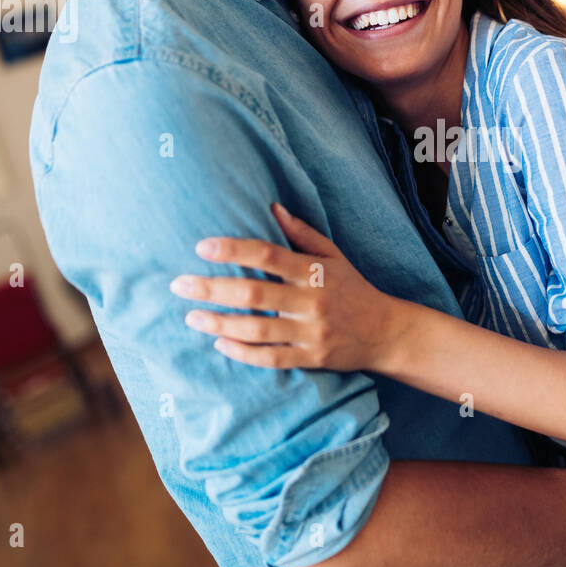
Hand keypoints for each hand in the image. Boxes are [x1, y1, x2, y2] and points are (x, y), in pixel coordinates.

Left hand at [171, 203, 401, 371]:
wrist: (386, 332)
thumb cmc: (353, 288)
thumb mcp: (334, 255)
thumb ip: (302, 233)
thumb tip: (271, 207)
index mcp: (314, 271)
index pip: (268, 255)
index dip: (234, 250)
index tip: (202, 247)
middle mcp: (311, 301)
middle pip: (253, 294)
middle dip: (212, 289)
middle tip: (179, 284)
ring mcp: (310, 332)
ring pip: (256, 329)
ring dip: (219, 323)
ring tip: (191, 316)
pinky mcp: (310, 358)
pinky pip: (270, 358)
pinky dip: (242, 352)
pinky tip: (219, 344)